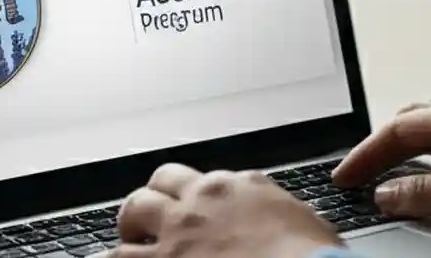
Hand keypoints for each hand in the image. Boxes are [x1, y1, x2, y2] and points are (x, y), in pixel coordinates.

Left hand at [111, 163, 341, 257]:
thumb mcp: (304, 224)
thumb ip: (277, 215)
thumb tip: (282, 225)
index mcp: (240, 188)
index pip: (205, 180)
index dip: (194, 197)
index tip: (194, 212)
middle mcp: (202, 201)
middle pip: (160, 184)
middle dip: (154, 202)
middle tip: (151, 225)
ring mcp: (176, 233)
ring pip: (131, 214)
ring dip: (128, 233)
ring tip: (126, 250)